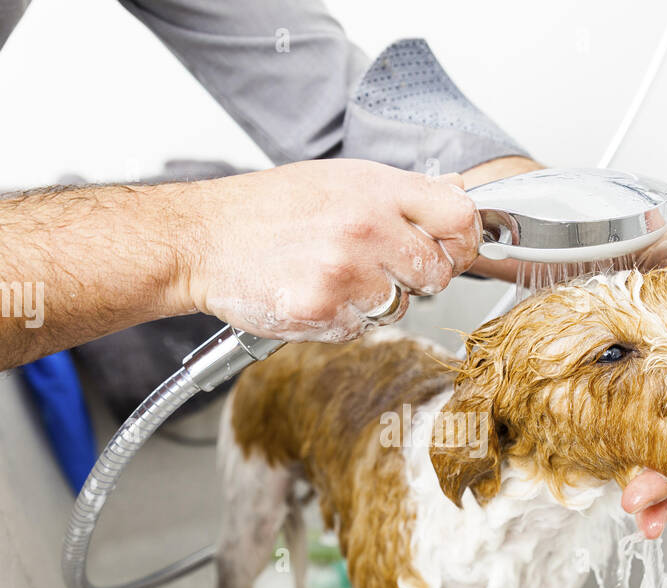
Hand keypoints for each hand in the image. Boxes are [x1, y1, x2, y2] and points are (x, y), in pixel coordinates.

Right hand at [182, 159, 480, 341]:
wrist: (204, 238)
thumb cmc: (268, 208)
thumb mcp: (339, 178)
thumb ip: (401, 190)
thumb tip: (454, 191)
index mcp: (375, 190)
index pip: (459, 216)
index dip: (462, 236)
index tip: (451, 245)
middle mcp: (365, 229)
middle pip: (437, 271)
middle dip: (416, 275)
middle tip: (379, 265)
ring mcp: (344, 273)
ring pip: (400, 306)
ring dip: (376, 300)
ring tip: (335, 275)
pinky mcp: (323, 311)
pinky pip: (362, 329)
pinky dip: (344, 319)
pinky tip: (316, 293)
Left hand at [621, 191, 666, 537]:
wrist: (589, 247)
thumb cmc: (657, 247)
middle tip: (655, 505)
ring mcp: (653, 397)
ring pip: (661, 454)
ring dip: (651, 487)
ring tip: (636, 508)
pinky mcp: (613, 400)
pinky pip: (621, 443)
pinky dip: (618, 469)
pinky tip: (609, 489)